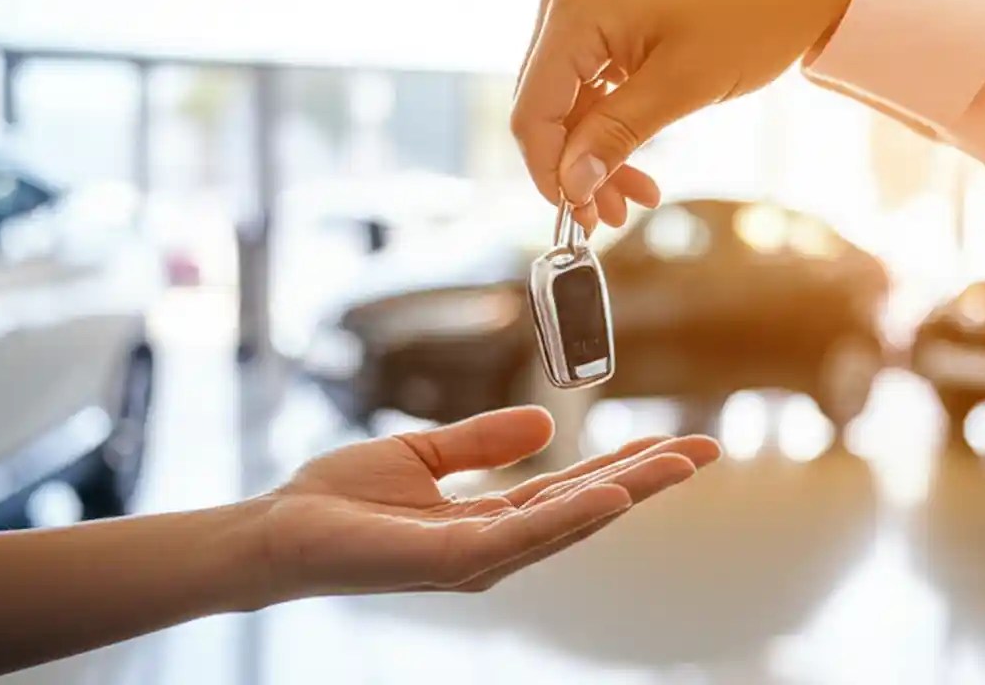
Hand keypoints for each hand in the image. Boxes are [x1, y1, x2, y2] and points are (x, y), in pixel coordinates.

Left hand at [251, 407, 719, 601]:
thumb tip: (547, 422)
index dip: (622, 468)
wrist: (279, 527)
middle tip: (705, 449)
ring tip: (679, 463)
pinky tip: (612, 495)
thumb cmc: (340, 497)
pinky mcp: (453, 562)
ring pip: (568, 523)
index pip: (570, 492)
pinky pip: (524, 536)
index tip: (671, 442)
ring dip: (627, 493)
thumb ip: (480, 441)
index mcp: (488, 522)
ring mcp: (477, 560)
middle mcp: (494, 549)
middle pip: (585, 509)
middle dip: (645, 480)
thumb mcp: (421, 453)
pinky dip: (572, 516)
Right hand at [511, 0, 860, 228]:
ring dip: (594, 154)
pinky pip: (591, 83)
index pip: (533, 110)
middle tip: (607, 217)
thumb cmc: (755, 11)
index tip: (576, 216)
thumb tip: (571, 185)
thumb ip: (616, 135)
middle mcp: (567, 0)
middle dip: (576, 168)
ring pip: (568, 102)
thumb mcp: (682, 84)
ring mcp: (585, 6)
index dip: (549, 172)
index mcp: (575, 10)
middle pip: (546, 107)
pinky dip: (610, 125)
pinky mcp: (606, 17)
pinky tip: (635, 164)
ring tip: (632, 198)